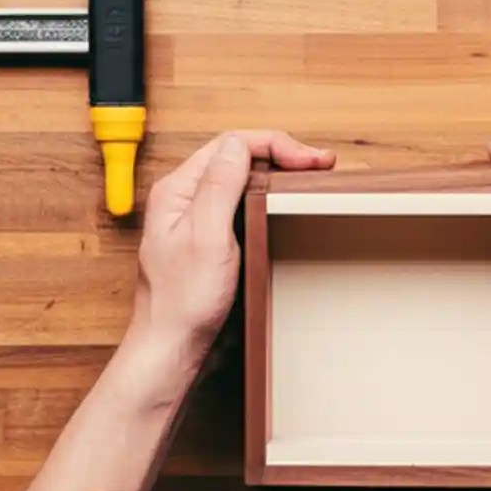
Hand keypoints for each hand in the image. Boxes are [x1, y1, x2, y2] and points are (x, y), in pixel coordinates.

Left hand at [131, 131, 334, 360]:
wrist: (172, 346)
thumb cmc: (183, 302)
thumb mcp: (206, 237)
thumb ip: (219, 186)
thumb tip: (238, 145)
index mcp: (178, 189)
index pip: (232, 145)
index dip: (276, 145)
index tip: (309, 160)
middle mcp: (185, 198)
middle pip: (238, 156)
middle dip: (282, 154)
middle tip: (319, 166)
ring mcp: (196, 217)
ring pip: (242, 178)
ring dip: (277, 173)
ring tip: (309, 179)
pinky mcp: (209, 237)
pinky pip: (241, 203)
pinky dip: (268, 196)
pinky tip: (286, 205)